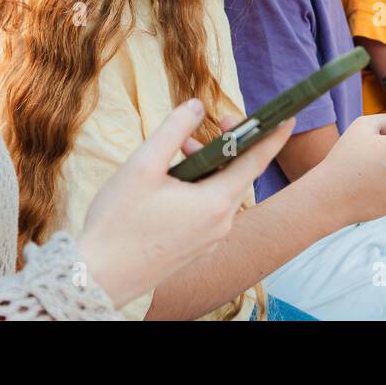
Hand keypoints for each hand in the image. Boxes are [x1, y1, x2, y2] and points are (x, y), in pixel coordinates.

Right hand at [76, 98, 293, 309]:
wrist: (98, 277)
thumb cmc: (118, 221)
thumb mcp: (143, 165)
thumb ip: (173, 130)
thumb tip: (196, 106)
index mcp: (215, 203)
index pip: (256, 162)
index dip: (272, 137)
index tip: (287, 117)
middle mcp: (220, 225)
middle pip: (238, 175)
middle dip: (229, 145)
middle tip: (215, 120)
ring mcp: (209, 241)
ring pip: (221, 192)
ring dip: (209, 166)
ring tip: (179, 148)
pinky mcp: (196, 250)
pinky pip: (209, 211)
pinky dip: (201, 188)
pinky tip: (173, 179)